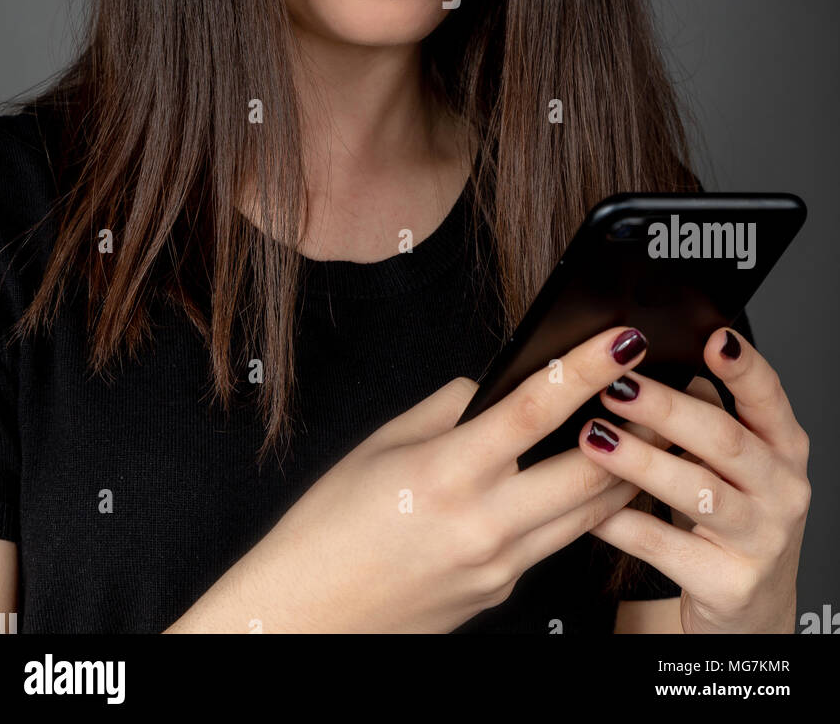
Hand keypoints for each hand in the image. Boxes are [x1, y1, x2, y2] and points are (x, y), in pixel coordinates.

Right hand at [183, 325, 654, 632]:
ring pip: (587, 515)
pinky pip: (555, 543)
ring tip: (636, 434)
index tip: (621, 340)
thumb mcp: (381, 447)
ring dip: (619, 472)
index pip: (535, 409)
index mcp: (447, 473)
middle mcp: (483, 524)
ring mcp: (499, 567)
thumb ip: (449, 410)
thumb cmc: (328, 531)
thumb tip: (495, 391)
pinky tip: (575, 486)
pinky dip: (576, 510)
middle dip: (632, 429)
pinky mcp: (502, 594)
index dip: (586, 368)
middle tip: (652, 392)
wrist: (304, 616)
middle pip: (589, 472)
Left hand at [581, 326, 810, 633]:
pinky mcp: (728, 583)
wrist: (753, 607)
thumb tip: (645, 360)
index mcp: (784, 447)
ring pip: (697, 492)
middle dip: (667, 409)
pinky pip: (664, 545)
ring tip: (594, 437)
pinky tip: (588, 505)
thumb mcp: (734, 462)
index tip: (714, 338)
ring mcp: (761, 539)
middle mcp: (783, 490)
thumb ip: (704, 412)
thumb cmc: (733, 515)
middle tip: (617, 386)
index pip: (769, 397)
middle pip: (725, 440)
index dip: (744, 367)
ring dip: (641, 461)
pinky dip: (622, 522)